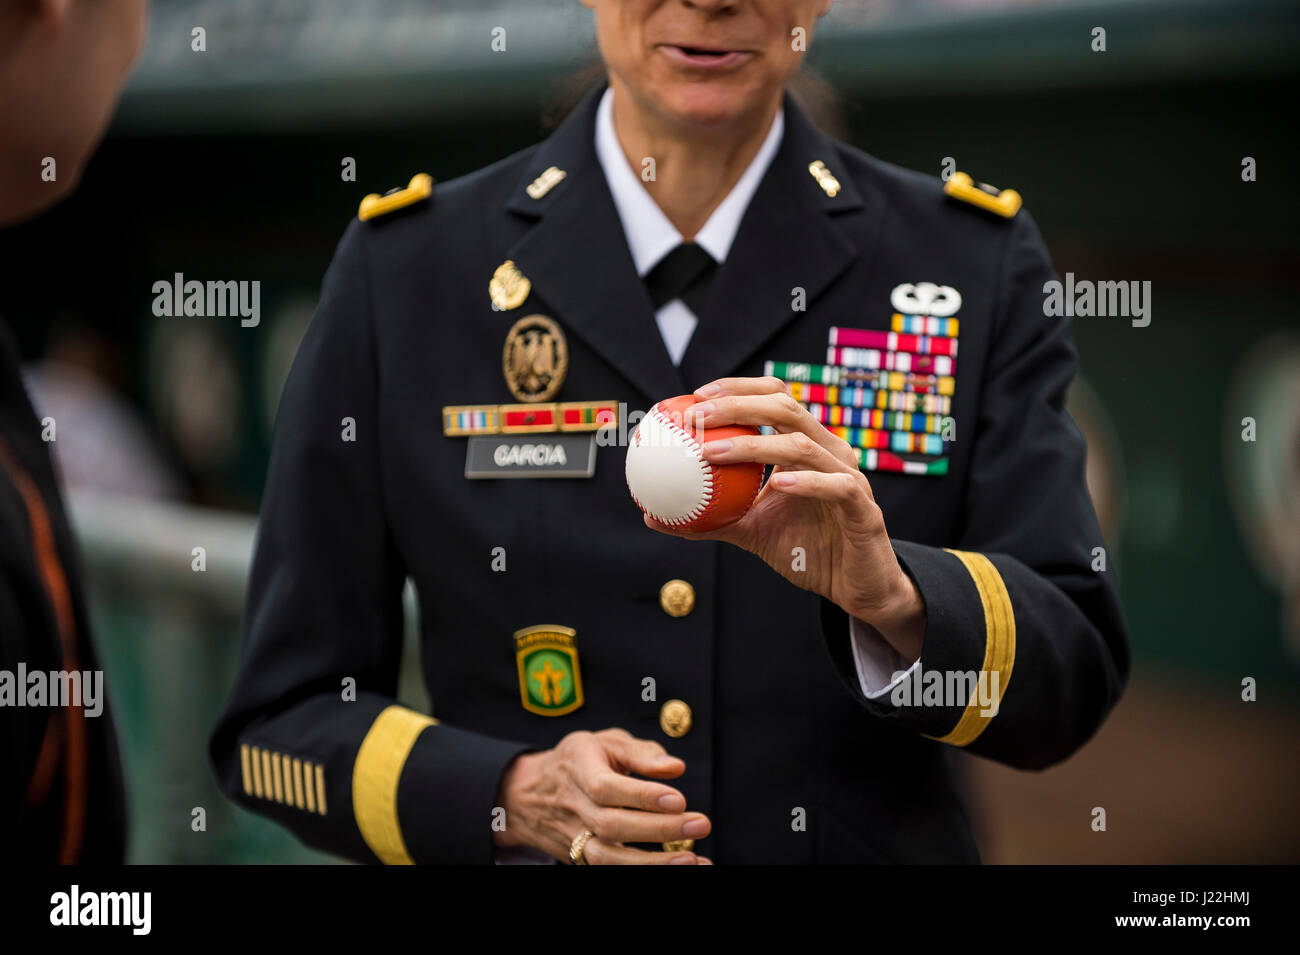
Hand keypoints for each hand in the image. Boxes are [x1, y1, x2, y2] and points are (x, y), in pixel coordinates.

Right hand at [493, 728, 711, 863]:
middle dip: (659, 829)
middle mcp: (574, 806)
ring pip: (607, 857)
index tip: (679, 799)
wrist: (529, 793)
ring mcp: (574, 836)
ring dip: (652, 864)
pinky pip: (608, 870)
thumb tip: (675, 768)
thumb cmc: (578, 761)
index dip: (641, 796)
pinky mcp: (579, 857)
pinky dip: (640, 873)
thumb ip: (641, 753)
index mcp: (578, 768)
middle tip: (700, 825)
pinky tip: (672, 870)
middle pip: (611, 825)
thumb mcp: (605, 742)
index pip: (606, 787)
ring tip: (692, 861)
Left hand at [650, 376, 925, 661]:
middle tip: (696, 416)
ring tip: (712, 451)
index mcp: (805, 447)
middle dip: (737, 405)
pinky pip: (835, 486)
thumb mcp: (748, 531)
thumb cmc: (806, 551)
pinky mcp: (864, 507)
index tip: (695, 396)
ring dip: (753, 446)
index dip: (737, 389)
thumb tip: (651, 517)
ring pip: (801, 445)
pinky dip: (806, 483)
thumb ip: (707, 520)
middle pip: (785, 409)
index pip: (772, 400)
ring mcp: (848, 476)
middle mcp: (828, 452)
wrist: (854, 589)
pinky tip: (775, 485)